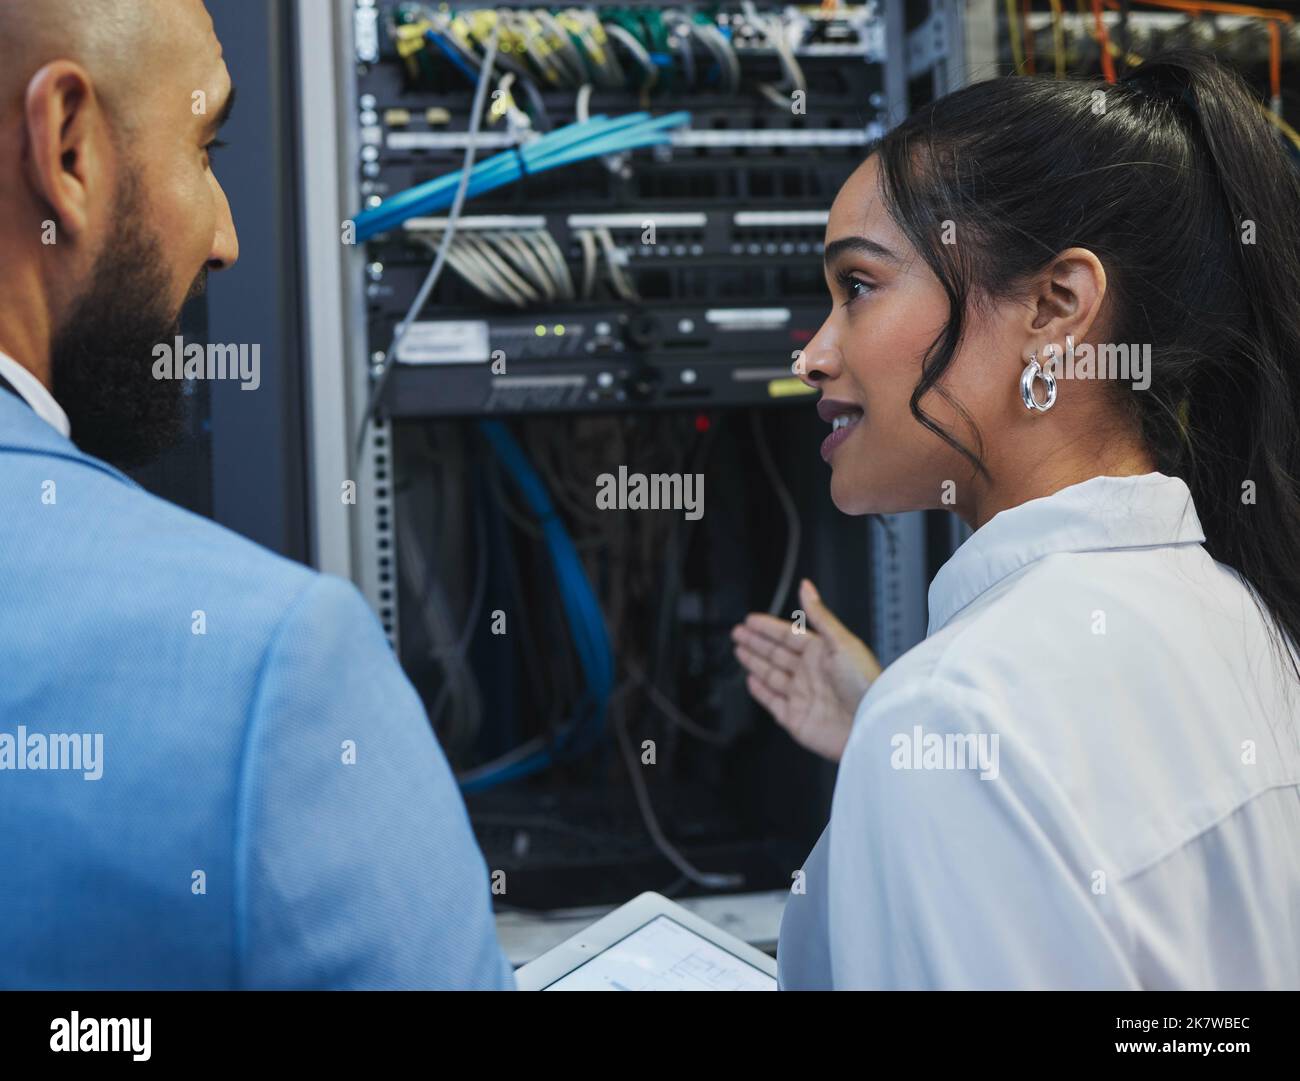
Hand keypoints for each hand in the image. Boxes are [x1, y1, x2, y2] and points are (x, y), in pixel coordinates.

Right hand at [731, 578, 881, 761]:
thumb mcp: (842, 641)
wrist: (870, 724)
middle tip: (738, 632)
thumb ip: (819, 614)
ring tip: (739, 650)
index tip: (751, 620)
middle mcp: (811, 674)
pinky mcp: (796, 718)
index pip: (788, 635)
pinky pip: (772, 702)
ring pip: (771, 675)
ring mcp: (802, 696)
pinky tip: (751, 681)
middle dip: (756, 642)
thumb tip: (807, 587)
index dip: (768, 627)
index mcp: (822, 653)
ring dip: (754, 662)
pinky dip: (760, 692)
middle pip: (776, 653)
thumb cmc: (865, 684)